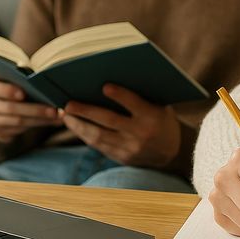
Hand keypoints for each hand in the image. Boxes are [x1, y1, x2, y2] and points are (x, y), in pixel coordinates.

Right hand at [0, 74, 62, 142]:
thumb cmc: (7, 84)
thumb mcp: (8, 78)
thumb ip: (19, 78)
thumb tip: (42, 77)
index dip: (7, 91)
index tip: (23, 94)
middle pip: (9, 108)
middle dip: (34, 109)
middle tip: (54, 109)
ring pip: (17, 121)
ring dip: (39, 119)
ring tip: (57, 116)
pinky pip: (19, 130)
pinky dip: (38, 124)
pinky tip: (52, 121)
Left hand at [60, 84, 180, 167]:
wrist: (173, 152)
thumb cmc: (162, 120)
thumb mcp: (160, 106)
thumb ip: (141, 96)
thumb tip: (111, 80)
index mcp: (153, 117)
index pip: (134, 104)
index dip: (120, 95)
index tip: (104, 86)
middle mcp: (141, 134)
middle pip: (109, 120)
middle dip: (86, 111)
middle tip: (68, 104)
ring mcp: (130, 148)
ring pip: (99, 136)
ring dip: (79, 125)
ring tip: (66, 116)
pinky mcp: (122, 158)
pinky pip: (100, 146)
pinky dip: (85, 135)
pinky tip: (76, 126)